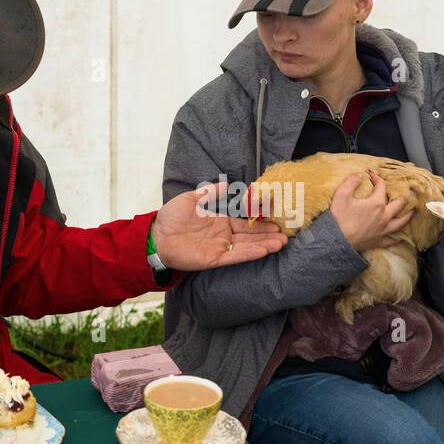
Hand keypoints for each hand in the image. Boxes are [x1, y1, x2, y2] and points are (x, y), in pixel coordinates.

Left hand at [153, 183, 287, 270]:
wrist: (156, 235)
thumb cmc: (172, 217)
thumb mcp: (192, 198)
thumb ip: (211, 192)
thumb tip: (228, 184)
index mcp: (221, 221)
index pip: (246, 222)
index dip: (261, 221)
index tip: (276, 218)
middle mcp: (224, 236)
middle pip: (251, 236)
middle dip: (268, 235)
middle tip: (286, 234)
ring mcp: (220, 248)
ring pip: (247, 247)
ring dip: (265, 245)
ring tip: (282, 243)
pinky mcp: (214, 259)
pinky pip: (236, 256)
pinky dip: (250, 253)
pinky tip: (264, 250)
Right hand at [330, 170, 412, 252]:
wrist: (336, 240)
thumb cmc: (338, 217)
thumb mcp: (341, 194)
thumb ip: (351, 181)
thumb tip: (360, 174)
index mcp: (376, 203)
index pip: (381, 187)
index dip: (378, 179)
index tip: (373, 176)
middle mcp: (383, 216)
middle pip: (398, 205)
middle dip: (402, 197)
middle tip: (405, 194)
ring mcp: (382, 230)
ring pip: (400, 223)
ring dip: (407, 217)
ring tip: (412, 213)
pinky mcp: (378, 241)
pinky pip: (391, 240)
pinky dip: (397, 239)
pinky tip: (400, 238)